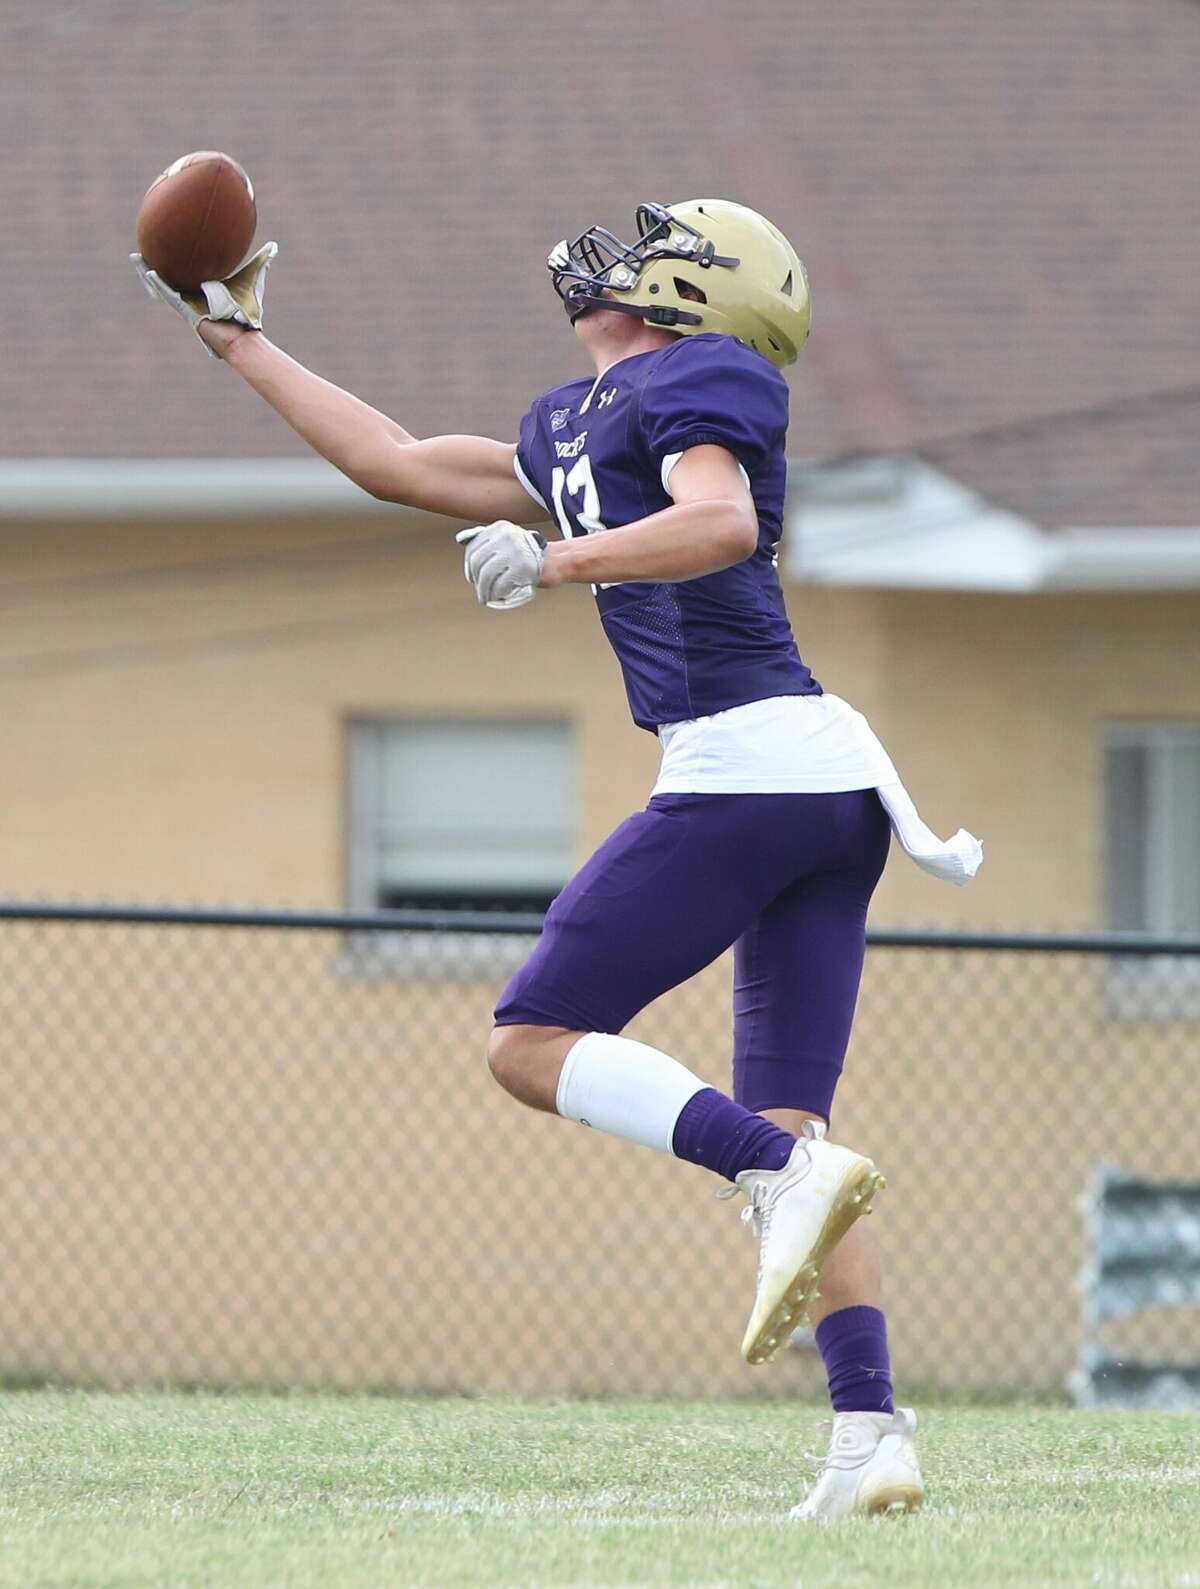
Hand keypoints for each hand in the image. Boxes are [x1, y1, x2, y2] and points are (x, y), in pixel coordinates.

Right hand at [131, 243, 277, 357]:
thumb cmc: (249, 311)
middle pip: (170, 276)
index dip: (179, 259)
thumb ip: (262, 262)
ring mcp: (187, 302)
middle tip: (144, 249)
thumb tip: (273, 246)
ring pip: (163, 284)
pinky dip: (156, 282)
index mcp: (204, 288)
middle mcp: (192, 295)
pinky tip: (147, 270)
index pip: (188, 271)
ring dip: (147, 272)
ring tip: (136, 257)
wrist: (244, 332)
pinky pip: (167, 293)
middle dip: (156, 264)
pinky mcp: (185, 309)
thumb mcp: (254, 279)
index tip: (170, 243)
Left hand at [455, 521, 547, 609]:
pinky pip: (501, 584)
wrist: (558, 560)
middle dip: (477, 580)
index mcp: (500, 528)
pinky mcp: (523, 568)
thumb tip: (460, 538)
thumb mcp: (508, 539)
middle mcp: (506, 537)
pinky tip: (499, 596)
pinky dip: (498, 593)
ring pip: (487, 575)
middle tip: (480, 591)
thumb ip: (486, 539)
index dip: (470, 566)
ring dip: (484, 590)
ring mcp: (515, 552)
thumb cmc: (529, 553)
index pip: (474, 548)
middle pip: (479, 563)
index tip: (472, 577)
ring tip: (486, 597)